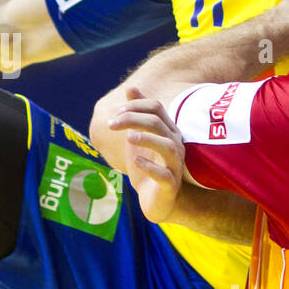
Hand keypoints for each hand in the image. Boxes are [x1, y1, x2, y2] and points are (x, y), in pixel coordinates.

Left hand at [106, 86, 186, 224]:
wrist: (157, 200)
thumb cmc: (149, 165)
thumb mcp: (140, 137)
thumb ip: (137, 114)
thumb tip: (132, 88)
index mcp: (168, 131)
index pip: (157, 108)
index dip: (136, 105)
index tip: (117, 113)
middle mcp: (175, 145)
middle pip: (158, 124)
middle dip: (133, 119)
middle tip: (112, 123)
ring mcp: (175, 166)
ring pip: (167, 147)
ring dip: (147, 139)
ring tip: (128, 137)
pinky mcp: (170, 186)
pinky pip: (164, 175)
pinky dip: (150, 166)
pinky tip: (136, 161)